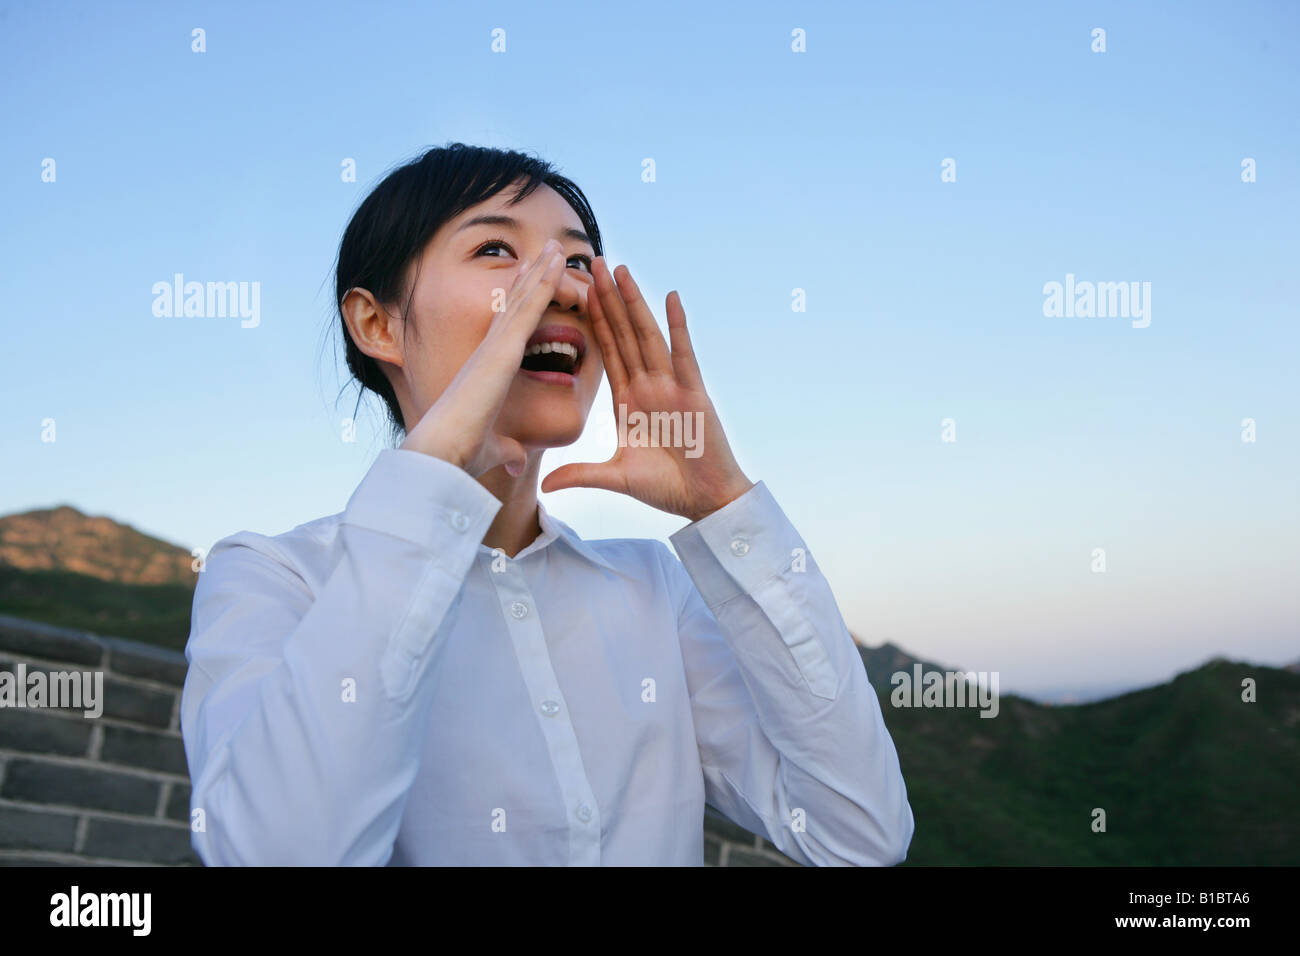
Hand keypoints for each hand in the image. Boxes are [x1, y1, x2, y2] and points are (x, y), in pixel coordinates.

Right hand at [400, 239, 567, 477]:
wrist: (442, 453)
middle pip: (515, 306)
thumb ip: (506, 450)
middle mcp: (488, 353)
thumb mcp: (493, 449)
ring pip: (522, 300)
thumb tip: (514, 462)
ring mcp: (494, 348)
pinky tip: (557, 263)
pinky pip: (529, 309)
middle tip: (546, 252)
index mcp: (486, 373)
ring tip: (555, 246)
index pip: (510, 333)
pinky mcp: (503, 350)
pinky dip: (543, 283)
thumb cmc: (461, 455)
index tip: (532, 287)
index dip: (521, 307)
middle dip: (531, 278)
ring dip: (540, 270)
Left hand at [540, 257, 753, 521]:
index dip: (594, 320)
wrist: (704, 502)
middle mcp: (648, 386)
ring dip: (634, 302)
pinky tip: (671, 297)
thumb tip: (547, 485)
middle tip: (594, 262)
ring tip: (621, 270)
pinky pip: (683, 354)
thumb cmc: (667, 488)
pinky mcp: (693, 393)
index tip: (579, 291)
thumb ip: (582, 474)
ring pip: (648, 336)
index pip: (607, 351)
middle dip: (609, 299)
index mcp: (628, 400)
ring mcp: (671, 386)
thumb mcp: (616, 477)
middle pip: (624, 333)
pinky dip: (678, 326)